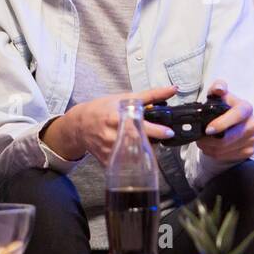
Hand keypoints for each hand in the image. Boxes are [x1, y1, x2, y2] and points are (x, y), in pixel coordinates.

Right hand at [43, 85, 177, 164]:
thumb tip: (173, 89)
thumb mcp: (125, 98)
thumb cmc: (102, 109)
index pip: (141, 127)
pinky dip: (134, 158)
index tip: (169, 133)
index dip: (157, 131)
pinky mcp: (108, 162)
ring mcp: (110, 151)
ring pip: (136, 156)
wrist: (80, 125)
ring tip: (143, 142)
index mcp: (118, 119)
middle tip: (157, 137)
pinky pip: (126, 164)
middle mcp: (114, 136)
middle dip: (153, 142)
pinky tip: (133, 150)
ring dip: (145, 151)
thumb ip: (151, 95)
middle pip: (140, 144)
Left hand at [195, 79, 253, 163]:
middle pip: (229, 138)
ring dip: (210, 147)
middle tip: (199, 138)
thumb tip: (219, 89)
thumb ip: (218, 87)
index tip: (207, 129)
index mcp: (246, 108)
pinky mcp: (249, 151)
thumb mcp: (220, 95)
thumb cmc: (226, 107)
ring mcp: (253, 139)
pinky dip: (215, 153)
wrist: (237, 122)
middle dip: (209, 140)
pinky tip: (212, 147)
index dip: (221, 124)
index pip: (236, 116)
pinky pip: (228, 156)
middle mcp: (253, 124)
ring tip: (203, 141)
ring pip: (225, 149)